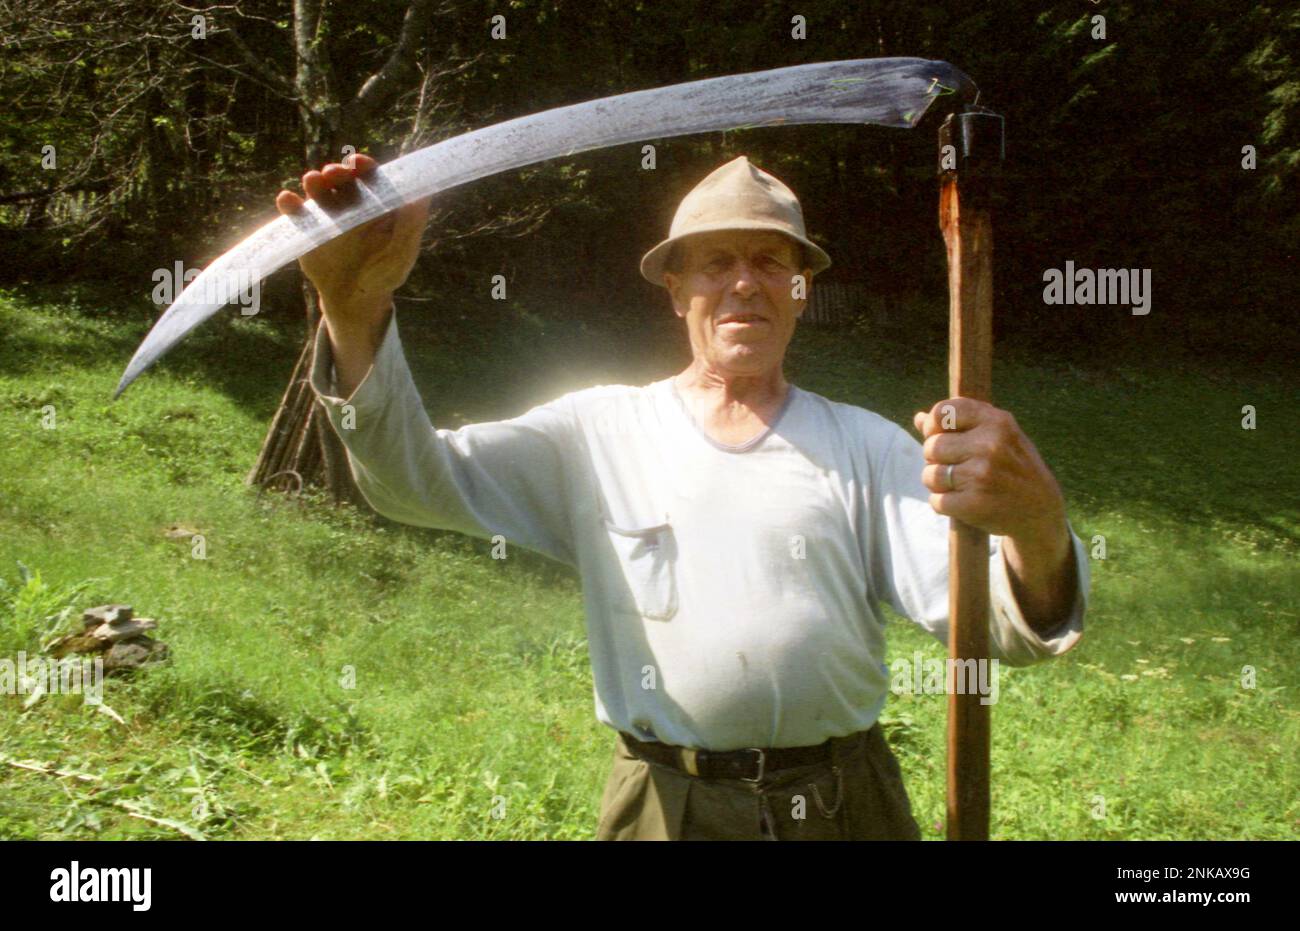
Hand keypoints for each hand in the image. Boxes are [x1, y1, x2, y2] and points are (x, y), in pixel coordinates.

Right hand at [275, 153, 431, 331]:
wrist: (355, 301)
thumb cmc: (385, 274)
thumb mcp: (401, 251)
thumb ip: (411, 224)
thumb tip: (423, 194)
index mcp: (375, 205)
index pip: (370, 177)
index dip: (364, 166)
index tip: (359, 163)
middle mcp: (350, 204)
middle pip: (342, 178)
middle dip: (337, 171)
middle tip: (334, 174)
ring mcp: (327, 215)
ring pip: (318, 190)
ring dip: (314, 181)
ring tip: (313, 181)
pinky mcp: (308, 230)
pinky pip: (297, 213)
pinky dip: (289, 204)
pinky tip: (287, 200)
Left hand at [912, 398, 1066, 542]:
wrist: (1040, 510)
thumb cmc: (1012, 467)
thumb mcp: (998, 436)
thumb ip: (960, 425)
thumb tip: (920, 418)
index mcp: (997, 422)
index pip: (943, 411)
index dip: (933, 425)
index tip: (939, 435)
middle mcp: (990, 445)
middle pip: (931, 446)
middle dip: (936, 458)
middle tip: (956, 467)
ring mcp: (981, 475)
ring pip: (930, 475)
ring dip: (938, 483)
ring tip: (960, 485)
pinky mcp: (973, 504)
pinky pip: (936, 501)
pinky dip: (944, 504)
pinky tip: (963, 502)